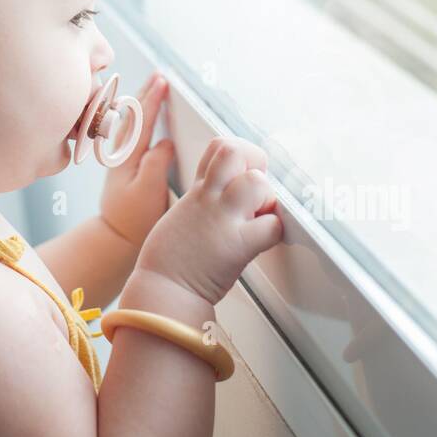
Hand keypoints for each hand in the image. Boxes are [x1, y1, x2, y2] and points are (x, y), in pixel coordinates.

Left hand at [98, 71, 174, 250]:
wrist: (116, 236)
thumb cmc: (134, 219)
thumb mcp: (148, 192)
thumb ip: (156, 164)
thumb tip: (165, 141)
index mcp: (128, 156)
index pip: (142, 120)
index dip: (153, 99)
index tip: (163, 81)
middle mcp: (121, 152)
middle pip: (134, 114)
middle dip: (147, 92)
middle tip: (160, 75)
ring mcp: (121, 157)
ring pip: (132, 120)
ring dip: (142, 101)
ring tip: (152, 85)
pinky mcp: (124, 164)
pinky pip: (132, 130)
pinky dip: (139, 115)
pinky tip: (143, 113)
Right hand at [139, 135, 282, 305]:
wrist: (162, 289)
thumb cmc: (170, 260)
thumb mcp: (182, 216)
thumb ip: (204, 203)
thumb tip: (224, 201)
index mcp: (198, 191)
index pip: (220, 146)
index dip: (240, 155)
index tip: (243, 174)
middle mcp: (210, 197)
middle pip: (237, 151)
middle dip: (256, 165)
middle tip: (255, 192)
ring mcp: (223, 218)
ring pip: (257, 182)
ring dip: (267, 199)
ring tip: (258, 216)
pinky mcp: (237, 245)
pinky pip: (272, 226)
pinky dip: (274, 232)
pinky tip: (263, 241)